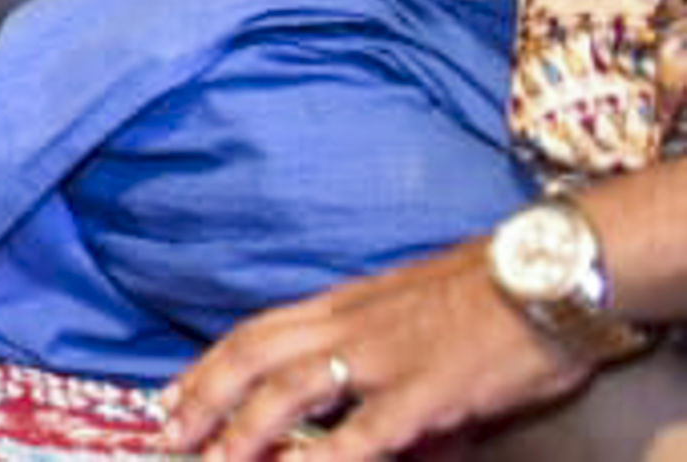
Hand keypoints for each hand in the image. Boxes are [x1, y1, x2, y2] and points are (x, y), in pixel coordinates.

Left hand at [167, 237, 595, 460]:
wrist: (551, 274)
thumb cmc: (492, 294)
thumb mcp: (417, 318)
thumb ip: (385, 372)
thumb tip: (378, 431)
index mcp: (344, 304)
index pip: (256, 333)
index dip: (209, 365)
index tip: (171, 395)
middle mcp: (349, 325)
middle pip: (253, 356)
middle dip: (203, 397)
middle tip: (166, 433)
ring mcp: (384, 357)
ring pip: (290, 390)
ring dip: (243, 428)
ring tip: (213, 460)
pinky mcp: (428, 392)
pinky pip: (365, 431)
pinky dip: (326, 457)